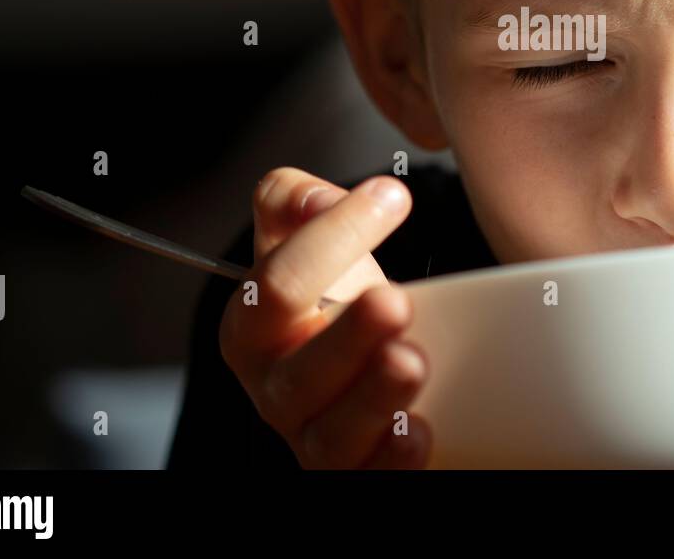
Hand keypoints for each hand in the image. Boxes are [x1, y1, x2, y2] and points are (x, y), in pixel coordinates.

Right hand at [218, 167, 432, 467]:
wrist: (367, 358)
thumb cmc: (335, 299)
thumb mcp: (307, 241)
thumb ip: (293, 201)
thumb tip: (316, 198)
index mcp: (252, 328)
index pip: (278, 284)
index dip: (331, 237)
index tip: (390, 196)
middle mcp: (276, 391)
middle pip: (300, 374)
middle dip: (347, 337)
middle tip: (394, 302)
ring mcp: (314, 439)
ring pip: (333, 436)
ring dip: (375, 399)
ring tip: (412, 360)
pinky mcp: (359, 471)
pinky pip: (369, 477)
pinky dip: (394, 460)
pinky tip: (421, 430)